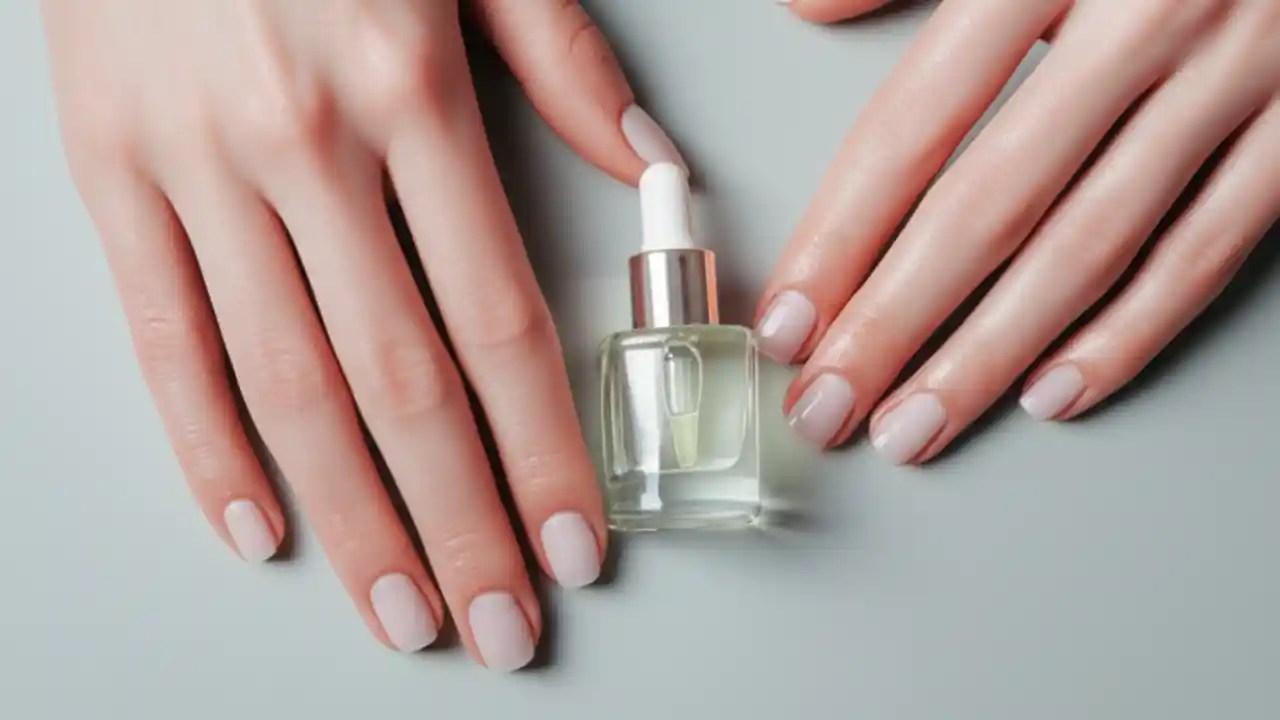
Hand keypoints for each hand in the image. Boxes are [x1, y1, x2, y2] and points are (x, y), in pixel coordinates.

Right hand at [44, 0, 683, 668]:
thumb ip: (562, 59)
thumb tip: (648, 163)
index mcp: (407, 87)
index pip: (497, 320)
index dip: (542, 447)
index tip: (575, 538)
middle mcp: (302, 144)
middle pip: (399, 383)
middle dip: (461, 522)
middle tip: (502, 622)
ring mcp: (192, 165)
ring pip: (284, 386)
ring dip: (351, 519)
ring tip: (403, 610)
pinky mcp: (104, 171)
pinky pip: (163, 337)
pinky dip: (206, 445)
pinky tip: (261, 527)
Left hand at [761, 0, 1279, 462]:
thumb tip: (809, 6)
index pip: (915, 123)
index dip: (841, 234)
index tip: (789, 318)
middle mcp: (1143, 20)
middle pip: (989, 206)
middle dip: (894, 324)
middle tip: (826, 406)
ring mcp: (1234, 76)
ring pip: (1090, 246)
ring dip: (990, 354)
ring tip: (913, 426)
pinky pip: (1209, 250)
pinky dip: (1130, 332)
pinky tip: (1053, 391)